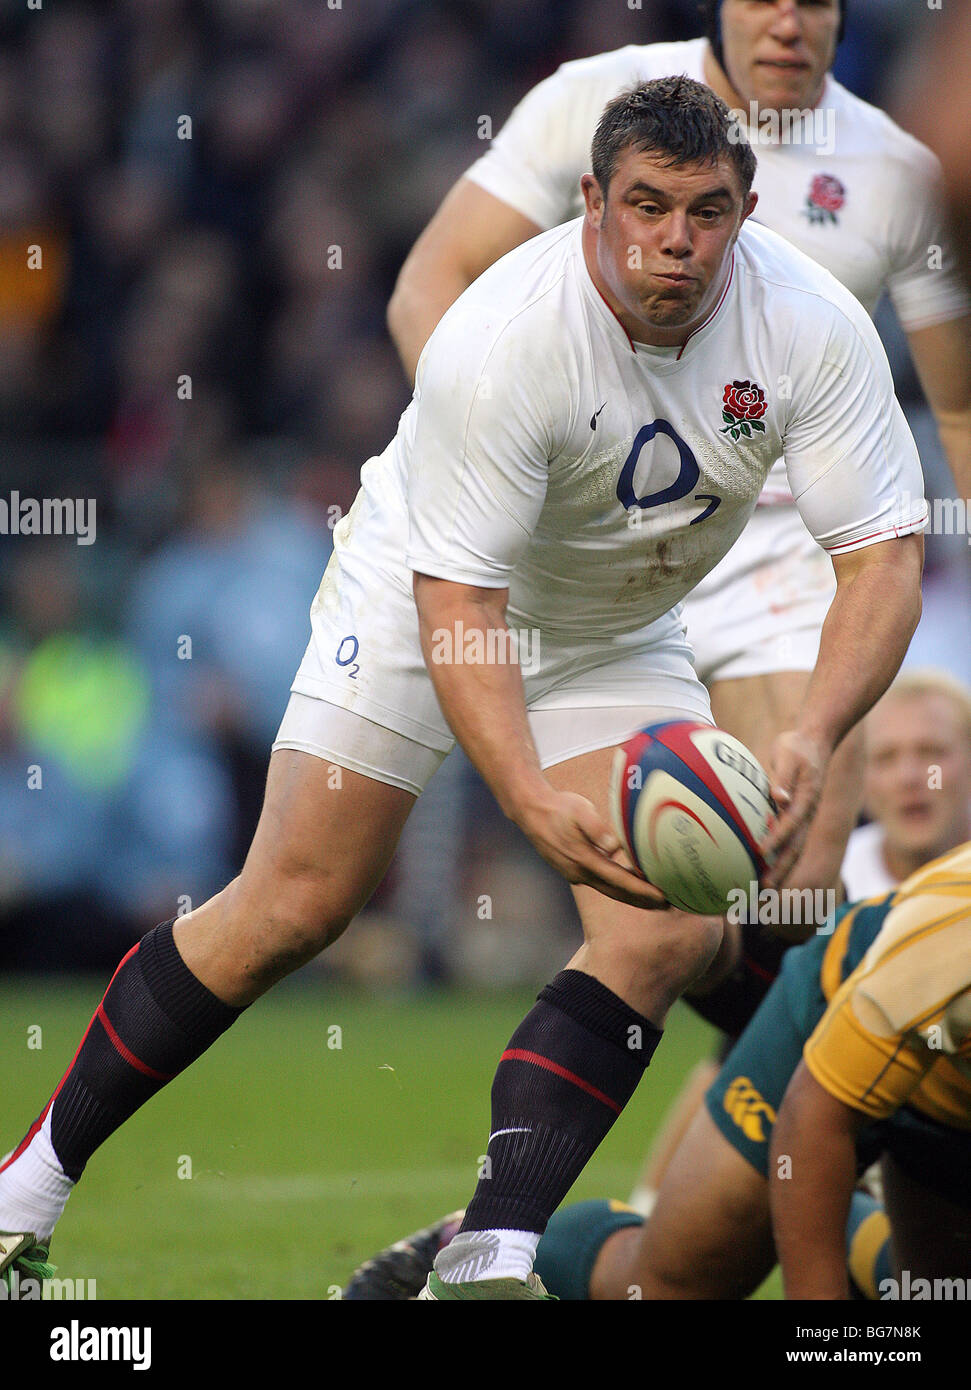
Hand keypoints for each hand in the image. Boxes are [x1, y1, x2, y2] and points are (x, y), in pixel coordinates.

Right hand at [518, 788, 669, 908]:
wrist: (530, 811)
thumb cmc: (558, 808)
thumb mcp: (579, 811)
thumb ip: (597, 828)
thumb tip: (614, 845)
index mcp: (585, 860)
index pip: (620, 880)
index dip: (642, 890)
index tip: (662, 896)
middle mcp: (580, 872)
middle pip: (617, 893)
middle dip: (642, 901)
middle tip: (667, 905)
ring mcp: (574, 873)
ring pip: (608, 890)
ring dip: (630, 897)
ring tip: (652, 900)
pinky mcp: (571, 870)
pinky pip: (600, 883)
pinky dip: (617, 887)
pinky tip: (626, 883)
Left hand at [759, 731, 828, 888]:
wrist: (814, 742)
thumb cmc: (798, 746)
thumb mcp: (789, 754)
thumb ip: (783, 776)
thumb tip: (778, 796)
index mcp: (806, 800)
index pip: (790, 823)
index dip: (777, 839)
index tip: (761, 852)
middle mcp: (805, 815)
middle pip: (794, 848)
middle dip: (780, 870)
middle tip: (764, 889)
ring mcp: (802, 819)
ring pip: (792, 851)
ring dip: (779, 871)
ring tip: (762, 891)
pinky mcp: (795, 819)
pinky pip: (786, 843)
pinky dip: (776, 858)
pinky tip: (760, 870)